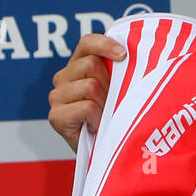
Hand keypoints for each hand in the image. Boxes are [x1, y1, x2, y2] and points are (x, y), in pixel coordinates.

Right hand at [47, 33, 124, 151]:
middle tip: (113, 102)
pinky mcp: (55, 117)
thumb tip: (139, 54)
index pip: (87, 43)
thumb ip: (122, 70)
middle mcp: (63, 77)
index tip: (124, 55)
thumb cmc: (117, 117)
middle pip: (91, 64)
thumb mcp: (121, 89)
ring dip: (105, 103)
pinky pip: (86, 106)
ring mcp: (56, 97)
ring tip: (105, 115)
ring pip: (90, 85)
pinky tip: (96, 126)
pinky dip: (97, 118)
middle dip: (110, 83)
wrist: (106, 151)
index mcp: (79, 65)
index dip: (105, 45)